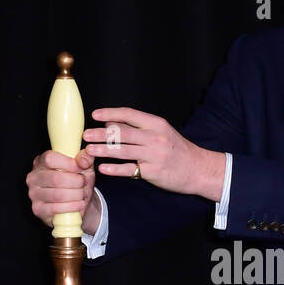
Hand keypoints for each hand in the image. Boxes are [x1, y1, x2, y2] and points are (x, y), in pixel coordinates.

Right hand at [26, 149, 100, 233]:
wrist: (76, 204)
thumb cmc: (76, 183)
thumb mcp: (84, 168)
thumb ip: (85, 159)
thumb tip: (84, 160)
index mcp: (41, 162)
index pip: (50, 159)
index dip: (69, 164)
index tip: (80, 168)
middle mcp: (34, 177)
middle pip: (57, 178)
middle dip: (76, 182)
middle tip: (83, 184)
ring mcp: (34, 194)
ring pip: (59, 195)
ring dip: (76, 195)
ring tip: (81, 194)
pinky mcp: (38, 209)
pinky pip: (57, 208)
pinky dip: (73, 207)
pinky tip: (79, 204)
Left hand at [82, 107, 224, 200]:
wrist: (198, 169)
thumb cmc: (177, 150)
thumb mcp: (160, 133)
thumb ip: (137, 128)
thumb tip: (111, 123)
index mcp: (156, 124)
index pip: (129, 114)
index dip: (110, 113)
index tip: (95, 115)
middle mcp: (154, 137)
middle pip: (122, 133)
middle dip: (101, 134)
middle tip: (85, 134)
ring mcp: (153, 155)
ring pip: (122, 151)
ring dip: (103, 150)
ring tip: (88, 151)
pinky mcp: (152, 172)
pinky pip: (129, 170)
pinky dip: (114, 169)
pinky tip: (103, 169)